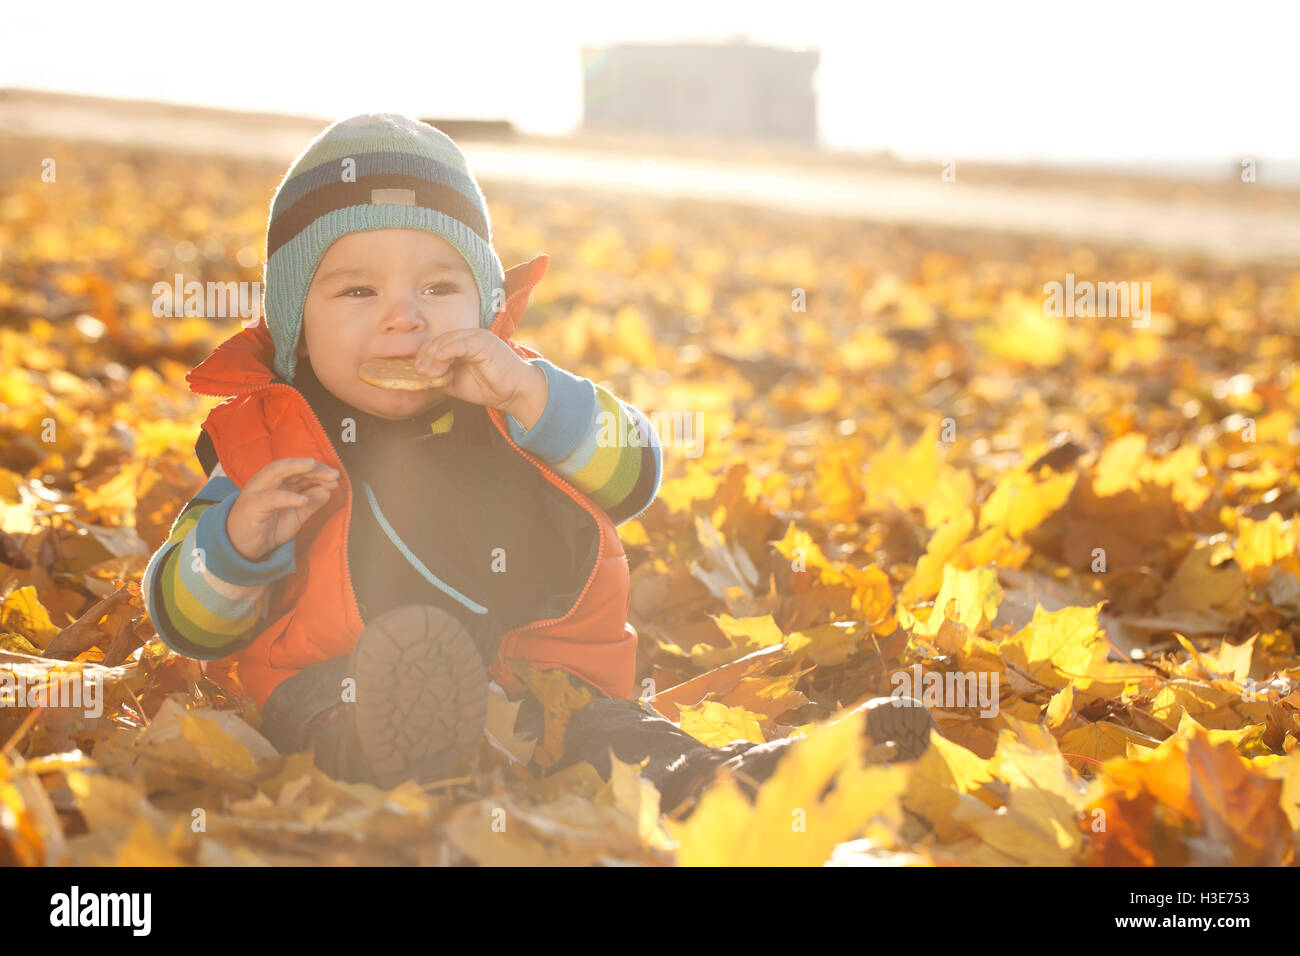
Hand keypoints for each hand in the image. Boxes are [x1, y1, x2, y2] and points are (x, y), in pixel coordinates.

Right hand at [225, 458, 338, 561]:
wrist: (242, 547)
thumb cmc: (268, 526)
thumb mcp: (297, 515)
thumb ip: (312, 502)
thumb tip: (329, 490)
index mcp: (276, 481)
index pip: (297, 469)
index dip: (317, 470)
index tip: (335, 477)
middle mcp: (265, 481)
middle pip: (289, 466)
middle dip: (312, 468)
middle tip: (332, 473)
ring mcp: (256, 491)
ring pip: (276, 472)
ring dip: (298, 470)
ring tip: (318, 471)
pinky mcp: (252, 506)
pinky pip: (271, 498)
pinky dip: (288, 497)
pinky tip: (304, 499)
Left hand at [413, 329, 546, 426]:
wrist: (514, 393)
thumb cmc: (489, 387)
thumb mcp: (456, 383)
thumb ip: (440, 378)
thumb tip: (421, 379)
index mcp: (463, 343)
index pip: (437, 343)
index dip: (424, 355)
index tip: (416, 371)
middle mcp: (469, 336)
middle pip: (439, 340)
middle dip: (426, 356)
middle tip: (419, 372)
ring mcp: (477, 337)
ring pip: (447, 340)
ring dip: (434, 356)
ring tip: (428, 372)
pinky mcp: (484, 342)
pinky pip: (461, 344)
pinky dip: (448, 350)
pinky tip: (439, 359)